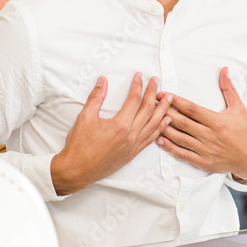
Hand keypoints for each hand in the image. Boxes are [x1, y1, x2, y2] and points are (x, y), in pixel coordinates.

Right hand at [51, 74, 172, 195]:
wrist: (77, 170)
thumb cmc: (79, 146)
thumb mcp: (85, 117)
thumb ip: (96, 98)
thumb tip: (103, 81)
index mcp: (121, 125)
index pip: (134, 100)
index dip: (138, 86)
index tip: (139, 76)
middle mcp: (131, 136)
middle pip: (148, 110)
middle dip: (153, 93)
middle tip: (156, 81)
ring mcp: (133, 146)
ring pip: (154, 125)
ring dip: (162, 110)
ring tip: (169, 99)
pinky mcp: (132, 154)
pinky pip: (151, 139)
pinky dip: (160, 128)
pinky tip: (164, 122)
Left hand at [156, 67, 246, 180]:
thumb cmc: (245, 131)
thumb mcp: (239, 108)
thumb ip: (229, 89)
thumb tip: (223, 70)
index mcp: (217, 121)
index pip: (192, 109)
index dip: (176, 101)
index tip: (163, 94)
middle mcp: (209, 136)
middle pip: (182, 122)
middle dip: (165, 112)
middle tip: (152, 104)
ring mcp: (205, 150)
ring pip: (180, 138)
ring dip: (164, 128)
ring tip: (151, 120)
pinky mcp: (203, 162)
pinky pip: (183, 154)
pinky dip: (170, 147)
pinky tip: (159, 140)